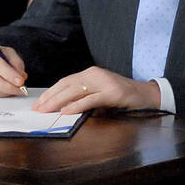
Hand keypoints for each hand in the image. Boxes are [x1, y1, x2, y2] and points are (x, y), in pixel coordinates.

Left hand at [32, 66, 160, 113]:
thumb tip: (62, 106)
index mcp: (91, 73)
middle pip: (67, 85)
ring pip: (75, 91)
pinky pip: (91, 99)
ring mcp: (104, 83)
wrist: (146, 94)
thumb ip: (84, 95)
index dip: (51, 92)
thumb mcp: (99, 92)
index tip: (39, 102)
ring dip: (58, 101)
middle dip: (50, 97)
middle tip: (37, 108)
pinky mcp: (112, 93)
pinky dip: (77, 105)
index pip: (65, 81)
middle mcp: (95, 74)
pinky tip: (66, 111)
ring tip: (46, 110)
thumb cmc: (122, 96)